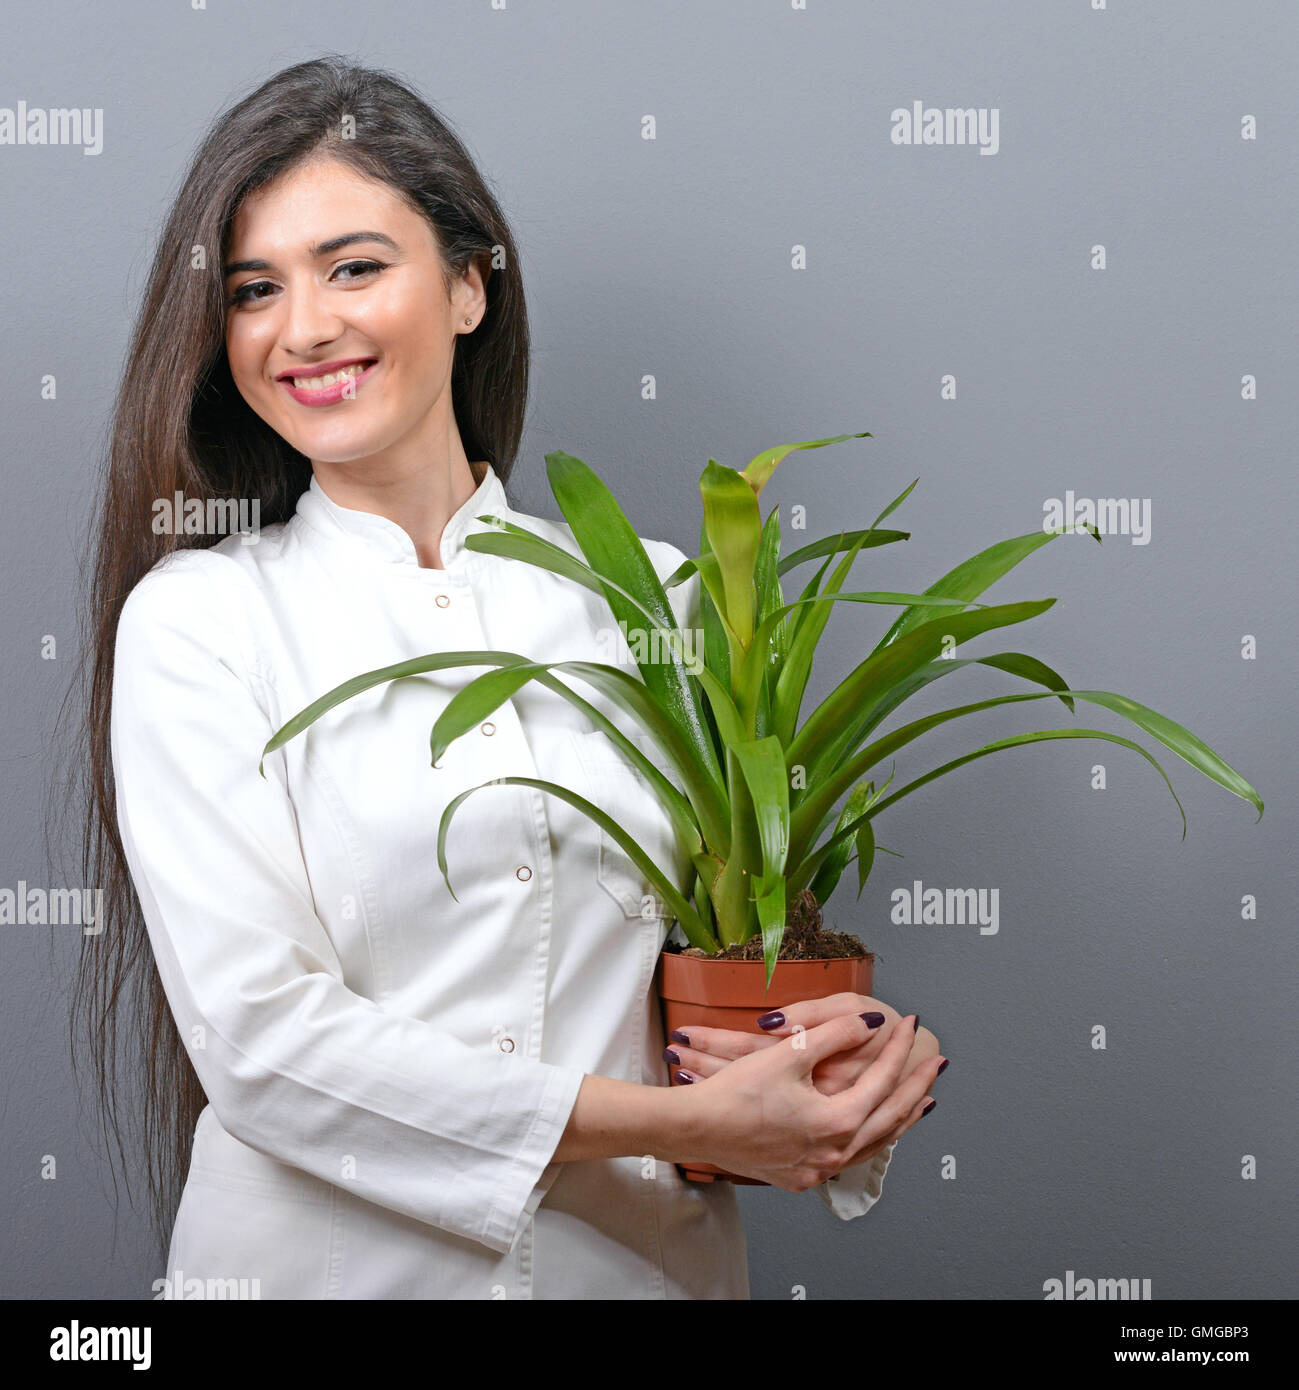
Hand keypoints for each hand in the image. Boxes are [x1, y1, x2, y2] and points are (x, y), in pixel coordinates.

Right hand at [669, 1012, 944, 1190]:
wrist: (694, 1128)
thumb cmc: (735, 1093)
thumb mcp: (789, 1053)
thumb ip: (835, 1033)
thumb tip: (871, 1023)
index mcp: (836, 1123)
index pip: (881, 1081)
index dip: (898, 1048)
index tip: (909, 1024)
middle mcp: (833, 1153)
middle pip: (889, 1119)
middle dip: (914, 1088)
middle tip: (935, 1065)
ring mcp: (816, 1170)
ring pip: (872, 1145)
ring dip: (897, 1119)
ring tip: (918, 1101)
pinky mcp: (799, 1176)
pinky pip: (847, 1157)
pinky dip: (867, 1138)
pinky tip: (868, 1129)